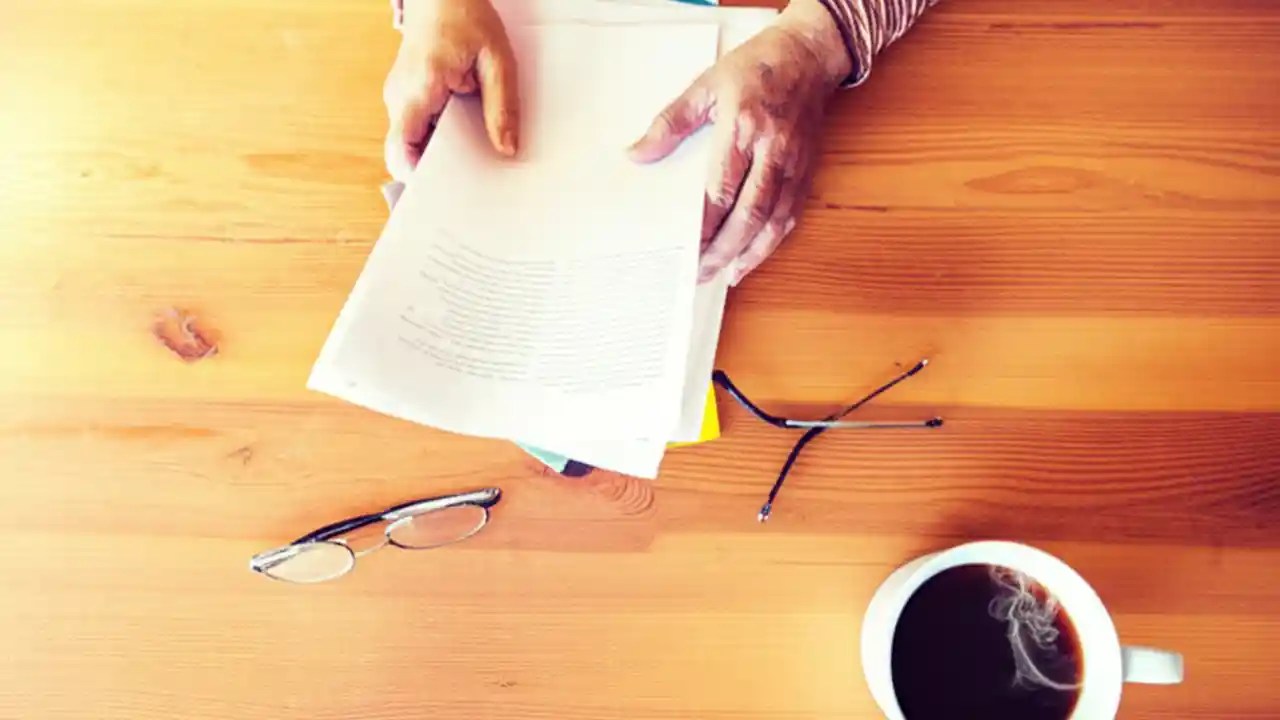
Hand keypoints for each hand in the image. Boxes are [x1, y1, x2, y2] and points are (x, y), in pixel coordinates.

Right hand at [383, 0, 517, 180]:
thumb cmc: (465, 16)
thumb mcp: (496, 59)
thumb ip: (502, 105)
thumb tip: (507, 148)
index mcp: (417, 90)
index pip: (401, 150)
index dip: (418, 179)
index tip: (447, 198)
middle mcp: (400, 98)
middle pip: (409, 154)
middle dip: (438, 175)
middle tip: (474, 191)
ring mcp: (401, 99)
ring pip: (414, 144)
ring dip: (441, 158)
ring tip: (476, 169)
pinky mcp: (410, 98)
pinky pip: (420, 130)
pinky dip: (440, 142)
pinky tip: (467, 145)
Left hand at [628, 0, 850, 283]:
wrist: (809, 55)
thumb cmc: (756, 67)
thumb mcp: (706, 85)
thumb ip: (671, 122)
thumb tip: (638, 154)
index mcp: (744, 128)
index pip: (720, 189)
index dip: (704, 224)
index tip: (684, 248)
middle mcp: (773, 151)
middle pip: (749, 214)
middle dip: (723, 250)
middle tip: (698, 273)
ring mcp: (793, 164)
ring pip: (773, 222)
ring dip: (748, 255)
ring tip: (722, 275)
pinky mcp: (805, 172)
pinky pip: (790, 217)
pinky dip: (770, 243)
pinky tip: (750, 258)